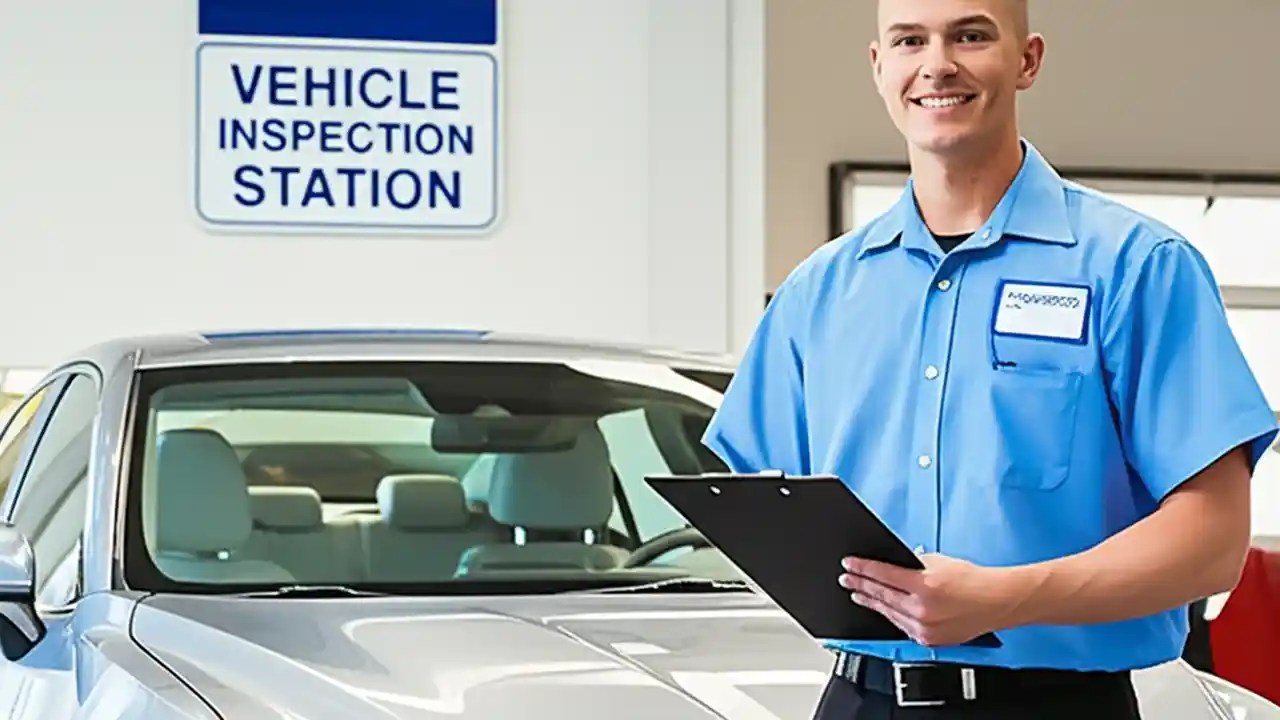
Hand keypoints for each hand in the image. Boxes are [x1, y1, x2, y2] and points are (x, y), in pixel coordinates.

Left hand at [838, 554, 1023, 646]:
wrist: (996, 602)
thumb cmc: (973, 580)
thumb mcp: (939, 562)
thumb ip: (913, 565)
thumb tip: (891, 566)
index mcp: (925, 585)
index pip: (883, 575)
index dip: (862, 569)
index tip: (849, 565)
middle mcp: (922, 609)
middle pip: (882, 595)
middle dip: (860, 585)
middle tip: (846, 579)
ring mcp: (924, 627)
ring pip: (889, 613)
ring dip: (871, 602)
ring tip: (857, 594)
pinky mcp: (928, 639)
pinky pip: (902, 626)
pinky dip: (891, 616)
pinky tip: (882, 609)